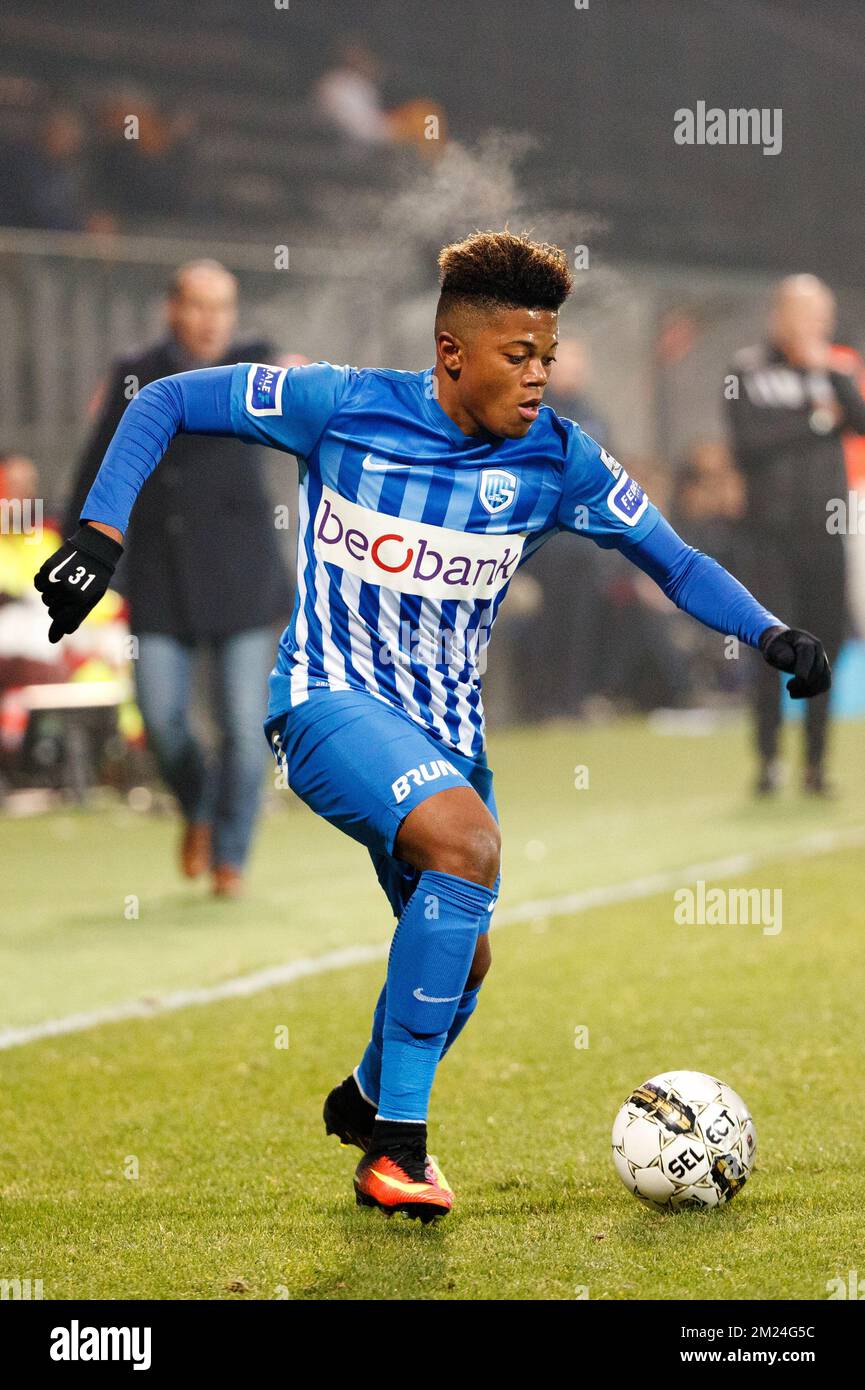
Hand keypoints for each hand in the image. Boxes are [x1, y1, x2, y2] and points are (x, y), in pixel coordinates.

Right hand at [33, 524, 123, 641]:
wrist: (94, 549)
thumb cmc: (94, 579)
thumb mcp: (90, 600)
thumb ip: (72, 620)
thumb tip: (52, 640)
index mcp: (81, 602)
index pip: (63, 623)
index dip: (65, 620)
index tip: (69, 613)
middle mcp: (67, 592)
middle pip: (53, 612)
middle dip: (61, 605)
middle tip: (75, 590)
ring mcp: (56, 581)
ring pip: (45, 599)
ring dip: (53, 593)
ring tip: (69, 580)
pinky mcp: (47, 570)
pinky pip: (38, 585)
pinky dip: (45, 583)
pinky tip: (58, 575)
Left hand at [759, 626, 830, 698]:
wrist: (783, 646)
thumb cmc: (776, 647)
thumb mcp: (772, 648)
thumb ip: (779, 652)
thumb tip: (787, 660)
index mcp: (805, 641)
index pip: (807, 654)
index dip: (803, 668)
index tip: (797, 681)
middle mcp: (818, 649)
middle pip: (817, 669)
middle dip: (802, 683)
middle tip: (788, 687)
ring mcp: (823, 660)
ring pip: (824, 679)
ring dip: (808, 690)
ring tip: (791, 693)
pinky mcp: (824, 670)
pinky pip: (825, 684)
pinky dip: (812, 692)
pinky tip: (797, 693)